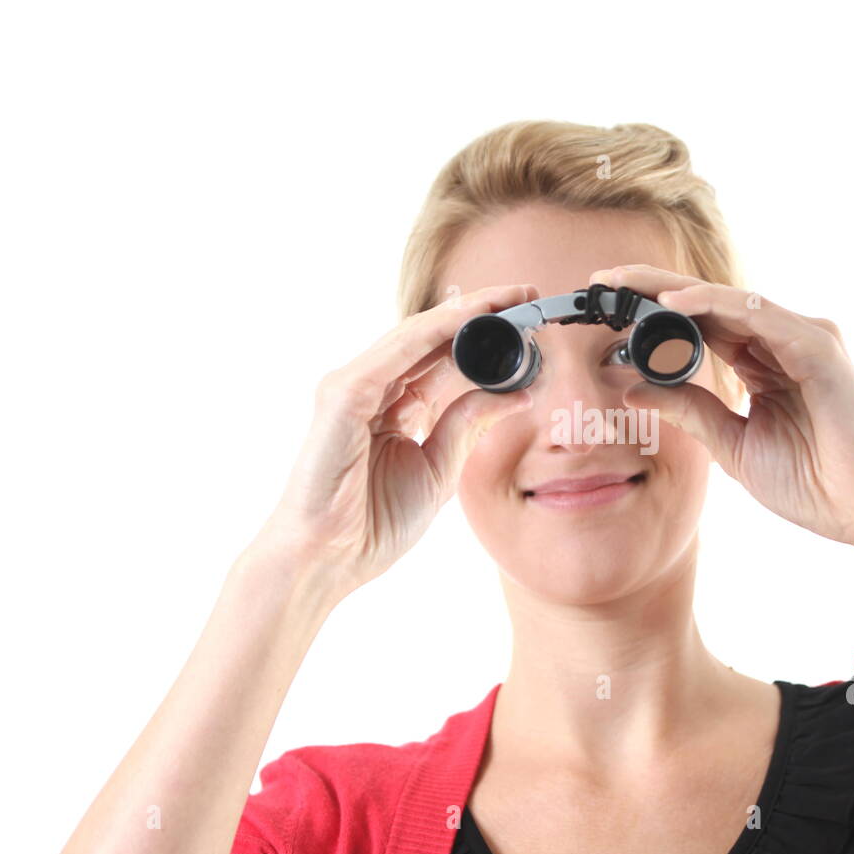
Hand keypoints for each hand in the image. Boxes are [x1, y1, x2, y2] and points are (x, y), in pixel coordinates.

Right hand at [252, 284, 537, 600]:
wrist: (328, 560)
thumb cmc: (371, 523)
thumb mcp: (439, 468)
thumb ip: (468, 424)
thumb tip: (518, 394)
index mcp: (392, 407)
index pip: (441, 358)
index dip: (482, 336)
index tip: (524, 318)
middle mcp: (371, 388)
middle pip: (430, 338)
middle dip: (478, 313)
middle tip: (524, 293)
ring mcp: (352, 387)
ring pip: (416, 335)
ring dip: (463, 313)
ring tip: (507, 297)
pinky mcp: (343, 394)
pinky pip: (398, 353)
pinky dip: (435, 332)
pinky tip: (469, 318)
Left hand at [589, 264, 853, 552]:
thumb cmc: (814, 481)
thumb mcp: (732, 445)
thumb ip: (690, 410)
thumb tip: (633, 388)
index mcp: (761, 364)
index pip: (700, 325)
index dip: (653, 313)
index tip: (608, 307)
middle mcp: (781, 341)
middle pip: (709, 303)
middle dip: (655, 287)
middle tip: (605, 278)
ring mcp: (801, 339)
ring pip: (729, 300)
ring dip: (675, 289)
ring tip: (627, 283)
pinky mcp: (817, 346)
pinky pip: (759, 315)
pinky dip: (715, 305)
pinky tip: (675, 303)